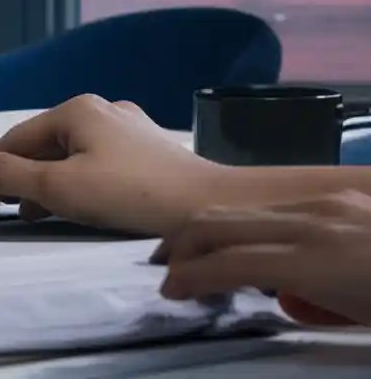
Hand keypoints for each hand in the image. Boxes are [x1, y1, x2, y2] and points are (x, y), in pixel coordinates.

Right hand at [0, 94, 226, 234]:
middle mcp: (101, 111)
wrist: (209, 207)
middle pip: (40, 146)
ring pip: (67, 156)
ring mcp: (128, 131)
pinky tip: (69, 204)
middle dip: (7, 178)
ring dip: (38, 182)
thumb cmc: (130, 193)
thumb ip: (11, 176)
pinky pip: (93, 164)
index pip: (13, 143)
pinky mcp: (148, 154)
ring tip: (20, 211)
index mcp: (75, 111)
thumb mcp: (60, 188)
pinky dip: (70, 183)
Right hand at [154, 190, 370, 325]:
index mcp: (317, 261)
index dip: (189, 276)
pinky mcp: (337, 194)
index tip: (169, 291)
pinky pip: (276, 205)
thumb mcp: (362, 319)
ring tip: (195, 251)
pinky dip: (246, 223)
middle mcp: (311, 222)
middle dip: (181, 244)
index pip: (229, 262)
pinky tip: (249, 240)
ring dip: (209, 229)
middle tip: (164, 266)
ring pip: (244, 207)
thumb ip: (314, 306)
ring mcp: (324, 201)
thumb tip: (284, 296)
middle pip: (220, 222)